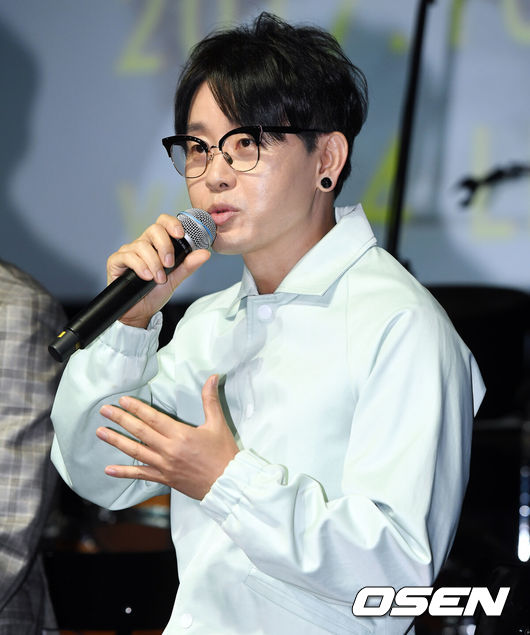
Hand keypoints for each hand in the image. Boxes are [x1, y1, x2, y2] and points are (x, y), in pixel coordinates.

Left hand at [97, 375, 238, 499]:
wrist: (228, 483)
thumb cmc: (224, 453)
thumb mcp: (218, 424)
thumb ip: (210, 400)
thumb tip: (213, 377)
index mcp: (181, 434)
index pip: (153, 418)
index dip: (136, 408)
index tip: (122, 400)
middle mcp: (168, 450)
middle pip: (140, 432)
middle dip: (120, 419)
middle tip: (104, 410)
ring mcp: (164, 466)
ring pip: (135, 452)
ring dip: (116, 441)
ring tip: (100, 432)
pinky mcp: (164, 479)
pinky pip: (141, 475)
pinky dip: (124, 473)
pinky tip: (109, 469)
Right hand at [107, 213, 210, 327]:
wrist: (140, 312)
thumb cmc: (155, 293)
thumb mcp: (175, 279)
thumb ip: (188, 266)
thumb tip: (205, 253)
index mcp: (157, 244)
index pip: (163, 223)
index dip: (172, 223)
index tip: (181, 234)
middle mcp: (143, 244)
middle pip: (153, 229)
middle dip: (165, 246)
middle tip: (169, 264)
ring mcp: (129, 251)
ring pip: (142, 245)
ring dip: (153, 263)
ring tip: (158, 279)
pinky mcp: (116, 261)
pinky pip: (128, 256)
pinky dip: (140, 266)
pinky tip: (146, 276)